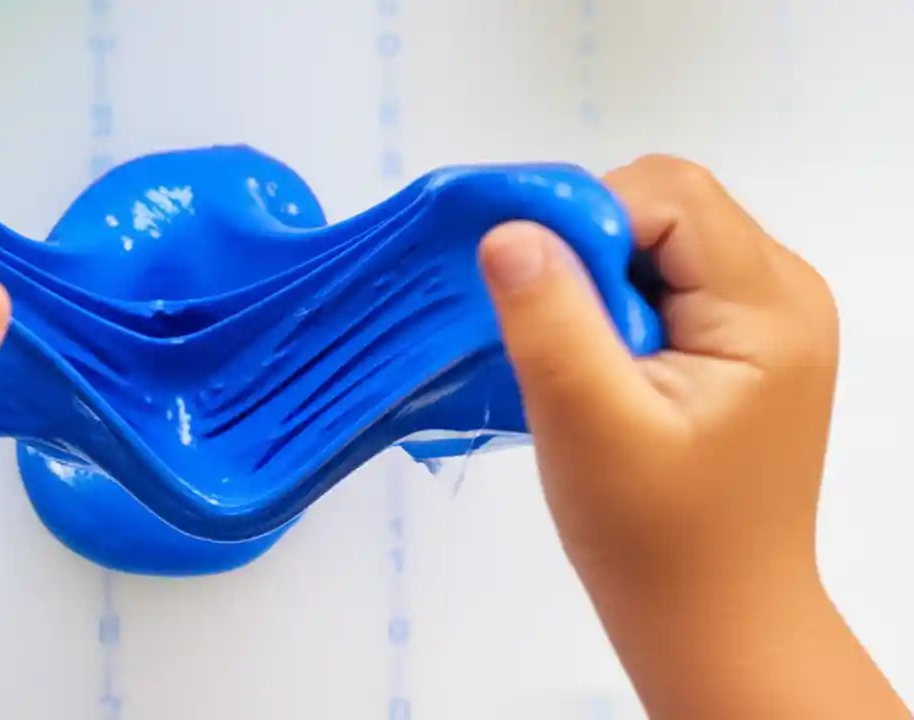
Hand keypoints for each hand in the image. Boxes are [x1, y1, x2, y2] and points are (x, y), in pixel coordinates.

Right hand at [478, 155, 907, 718]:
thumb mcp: (589, 423)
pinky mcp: (737, 347)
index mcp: (768, 305)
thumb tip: (508, 229)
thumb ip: (550, 318)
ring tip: (571, 357)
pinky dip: (612, 306)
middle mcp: (782, 293)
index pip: (670, 195)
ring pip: (660, 242)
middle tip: (546, 326)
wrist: (712, 619)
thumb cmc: (655, 537)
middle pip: (669, 207)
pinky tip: (594, 365)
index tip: (528, 283)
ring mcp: (765, 320)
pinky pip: (665, 283)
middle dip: (589, 247)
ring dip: (597, 280)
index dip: (587, 218)